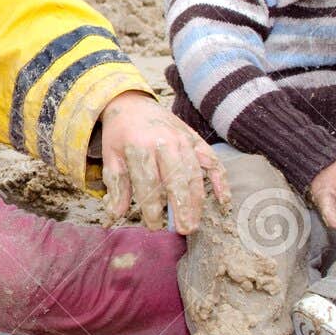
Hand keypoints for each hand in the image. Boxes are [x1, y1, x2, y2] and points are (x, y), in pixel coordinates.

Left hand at [100, 91, 229, 233]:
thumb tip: (115, 215)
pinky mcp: (195, 139)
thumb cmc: (120, 135)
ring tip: (195, 223)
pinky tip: (224, 200)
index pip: (148, 182)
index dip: (152, 206)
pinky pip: (212, 160)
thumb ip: (117, 186)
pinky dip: (220, 180)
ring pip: (194, 173)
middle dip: (181, 206)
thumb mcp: (111, 157)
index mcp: (139, 146)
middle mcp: (164, 142)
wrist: (132, 104)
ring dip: (197, 200)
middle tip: (184, 230)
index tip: (154, 226)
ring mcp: (183, 139)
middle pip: (176, 178)